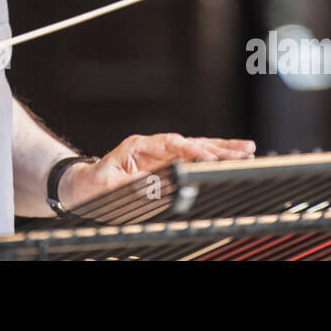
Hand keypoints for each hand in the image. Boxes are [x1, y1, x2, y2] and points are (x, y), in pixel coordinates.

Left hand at [60, 133, 254, 209]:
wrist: (83, 186)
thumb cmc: (93, 186)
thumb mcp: (109, 187)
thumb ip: (134, 186)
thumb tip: (159, 184)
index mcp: (139, 146)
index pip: (171, 144)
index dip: (192, 150)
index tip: (210, 157)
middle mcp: (153, 147)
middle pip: (190, 143)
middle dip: (217, 147)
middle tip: (244, 150)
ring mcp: (160, 155)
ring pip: (195, 148)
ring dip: (221, 150)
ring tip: (247, 149)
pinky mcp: (165, 165)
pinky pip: (192, 159)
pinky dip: (211, 158)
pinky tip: (229, 157)